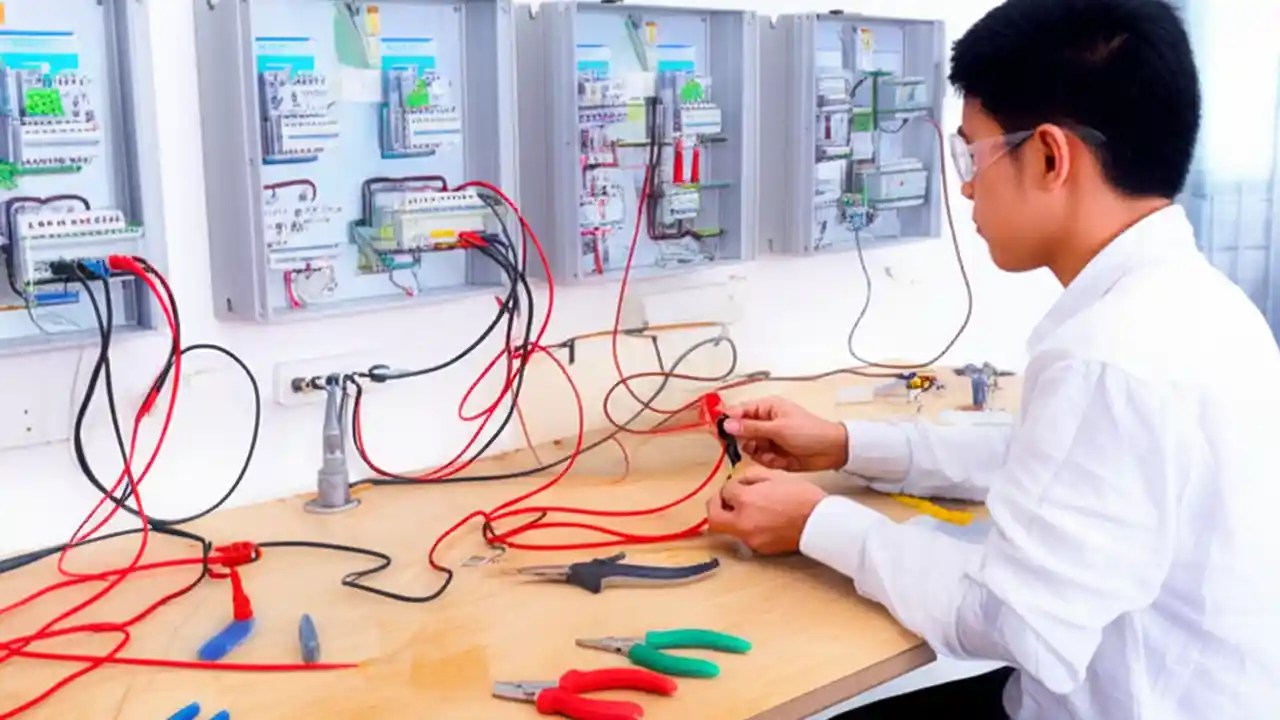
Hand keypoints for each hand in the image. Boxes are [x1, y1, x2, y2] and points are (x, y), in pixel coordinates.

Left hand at [705, 466, 827, 554]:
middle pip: (713, 517)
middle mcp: (743, 522)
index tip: (739, 485)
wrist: (821, 523)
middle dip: (715, 505)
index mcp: (747, 500)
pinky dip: (745, 527)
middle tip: (725, 499)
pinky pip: (743, 536)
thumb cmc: (804, 498)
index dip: (731, 485)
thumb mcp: (775, 476)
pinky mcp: (759, 548)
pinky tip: (760, 519)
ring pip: (727, 529)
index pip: (725, 491)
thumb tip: (739, 482)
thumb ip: (751, 477)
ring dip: (730, 517)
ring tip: (747, 508)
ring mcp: (750, 538)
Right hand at [722, 397, 847, 471]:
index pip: (738, 411)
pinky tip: (782, 459)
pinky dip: (768, 461)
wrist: (831, 451)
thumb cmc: (810, 432)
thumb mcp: (778, 428)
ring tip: (773, 452)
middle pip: (740, 431)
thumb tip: (727, 423)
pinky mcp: (772, 453)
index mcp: (766, 408)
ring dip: (759, 452)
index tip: (719, 431)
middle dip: (745, 441)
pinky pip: (759, 459)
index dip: (727, 421)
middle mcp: (764, 422)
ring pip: (748, 447)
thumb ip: (751, 427)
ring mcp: (768, 438)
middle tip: (754, 445)